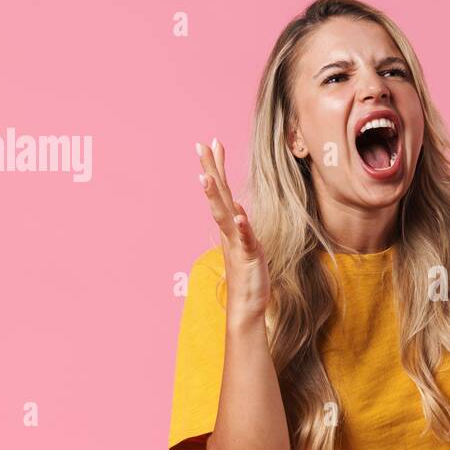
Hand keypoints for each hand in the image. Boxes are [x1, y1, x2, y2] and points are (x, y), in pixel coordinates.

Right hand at [196, 138, 271, 320]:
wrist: (247, 307)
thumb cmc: (248, 277)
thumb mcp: (246, 245)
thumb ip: (240, 226)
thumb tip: (235, 206)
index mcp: (230, 226)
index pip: (222, 191)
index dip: (217, 167)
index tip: (213, 143)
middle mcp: (229, 231)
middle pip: (217, 196)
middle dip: (210, 170)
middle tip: (200, 146)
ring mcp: (236, 244)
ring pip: (224, 215)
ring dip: (215, 197)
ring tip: (207, 177)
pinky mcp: (248, 257)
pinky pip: (244, 240)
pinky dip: (242, 228)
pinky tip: (239, 215)